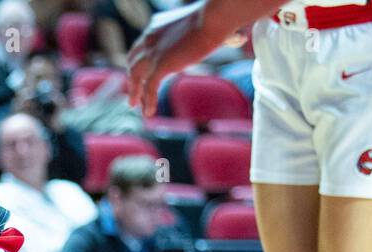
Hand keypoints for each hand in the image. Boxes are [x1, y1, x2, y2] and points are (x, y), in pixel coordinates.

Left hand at [128, 1, 222, 116]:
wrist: (213, 18)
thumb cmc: (217, 18)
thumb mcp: (207, 27)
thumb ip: (211, 35)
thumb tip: (239, 38)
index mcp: (156, 27)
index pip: (141, 46)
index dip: (138, 61)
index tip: (140, 73)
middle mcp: (149, 38)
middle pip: (133, 61)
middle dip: (132, 77)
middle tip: (133, 92)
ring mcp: (152, 52)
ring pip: (135, 76)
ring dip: (135, 92)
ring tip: (135, 105)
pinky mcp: (159, 64)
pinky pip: (149, 88)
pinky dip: (148, 101)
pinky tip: (149, 113)